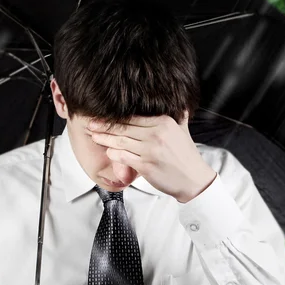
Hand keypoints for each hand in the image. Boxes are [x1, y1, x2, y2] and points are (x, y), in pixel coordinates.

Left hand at [87, 111, 216, 202]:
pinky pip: (124, 157)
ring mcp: (150, 150)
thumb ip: (179, 116)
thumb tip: (181, 104)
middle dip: (105, 125)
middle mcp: (156, 134)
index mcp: (164, 122)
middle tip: (91, 124)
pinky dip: (114, 153)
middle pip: (124, 127)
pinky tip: (108, 151)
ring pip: (121, 141)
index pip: (133, 116)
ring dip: (104, 138)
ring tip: (94, 136)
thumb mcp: (184, 131)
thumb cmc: (187, 156)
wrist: (194, 179)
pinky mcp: (146, 165)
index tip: (103, 115)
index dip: (115, 116)